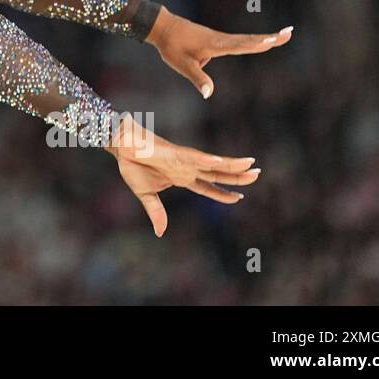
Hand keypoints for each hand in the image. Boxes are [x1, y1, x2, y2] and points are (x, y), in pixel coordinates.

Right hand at [104, 117, 259, 236]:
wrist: (120, 146)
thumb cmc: (132, 164)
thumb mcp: (146, 194)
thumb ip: (156, 212)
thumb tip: (160, 233)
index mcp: (181, 177)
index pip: (208, 187)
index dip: (223, 193)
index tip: (240, 198)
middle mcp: (187, 167)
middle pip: (218, 173)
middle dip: (238, 176)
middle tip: (258, 174)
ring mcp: (183, 160)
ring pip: (213, 163)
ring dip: (232, 164)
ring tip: (251, 164)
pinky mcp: (174, 153)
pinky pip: (194, 156)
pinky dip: (206, 159)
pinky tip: (220, 161)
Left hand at [146, 7, 291, 99]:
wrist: (163, 27)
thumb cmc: (171, 46)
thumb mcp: (182, 64)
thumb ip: (197, 78)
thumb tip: (210, 94)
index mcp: (214, 45)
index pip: (238, 46)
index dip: (255, 44)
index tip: (272, 40)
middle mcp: (220, 39)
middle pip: (249, 39)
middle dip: (270, 37)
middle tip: (290, 32)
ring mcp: (220, 38)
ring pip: (246, 38)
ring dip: (266, 37)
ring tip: (284, 35)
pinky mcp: (217, 39)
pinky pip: (239, 40)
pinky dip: (254, 40)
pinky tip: (263, 40)